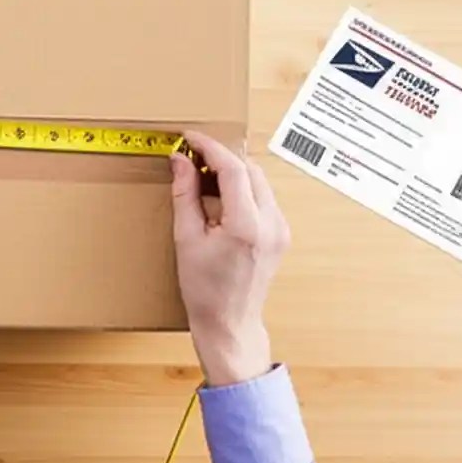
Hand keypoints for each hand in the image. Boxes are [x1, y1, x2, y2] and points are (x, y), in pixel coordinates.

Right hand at [170, 132, 288, 386]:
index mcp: (247, 226)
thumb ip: (184, 195)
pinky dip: (241, 189)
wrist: (230, 324)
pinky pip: (263, 198)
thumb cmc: (205, 291)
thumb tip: (180, 161)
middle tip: (191, 156)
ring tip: (201, 177)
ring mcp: (281, 229)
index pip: (233, 169)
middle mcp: (272, 224)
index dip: (210, 147)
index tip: (189, 138)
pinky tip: (219, 197)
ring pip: (258, 182)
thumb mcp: (186, 239)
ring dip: (231, 172)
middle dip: (220, 158)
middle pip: (249, 170)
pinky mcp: (281, 234)